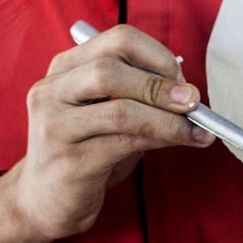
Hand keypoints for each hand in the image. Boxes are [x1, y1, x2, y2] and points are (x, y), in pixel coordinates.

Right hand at [10, 24, 213, 242]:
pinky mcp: (70, 161)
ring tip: (197, 127)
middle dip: (161, 85)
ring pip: (120, 109)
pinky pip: (123, 143)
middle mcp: (53, 91)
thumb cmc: (86, 155)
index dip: (157, 56)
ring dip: (167, 118)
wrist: (44, 201)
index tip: (183, 80)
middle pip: (111, 69)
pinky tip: (185, 141)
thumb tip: (190, 95)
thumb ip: (140, 100)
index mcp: (65, 69)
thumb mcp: (111, 118)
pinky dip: (162, 140)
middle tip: (194, 102)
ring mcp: (56, 125)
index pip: (117, 40)